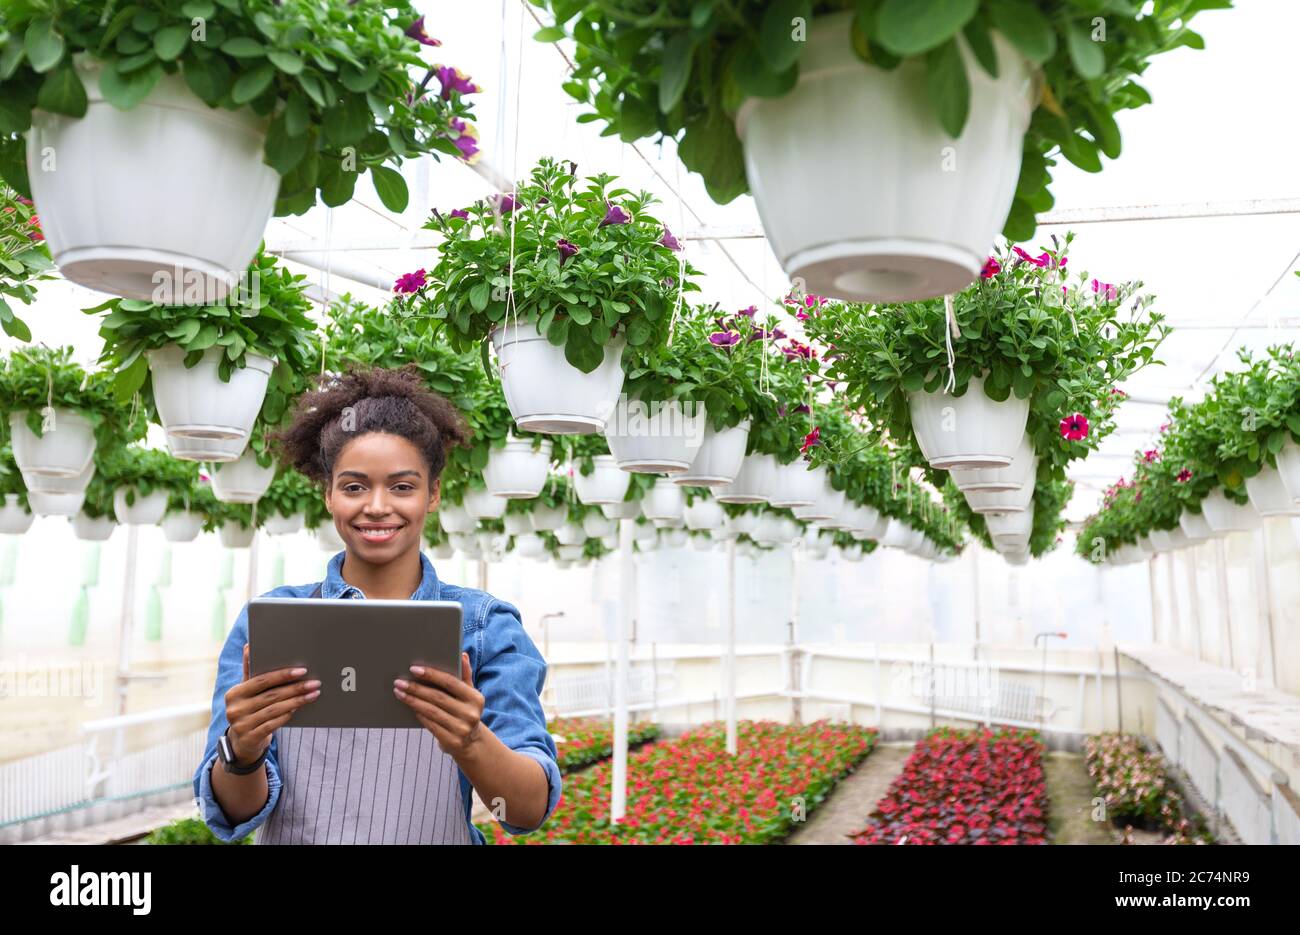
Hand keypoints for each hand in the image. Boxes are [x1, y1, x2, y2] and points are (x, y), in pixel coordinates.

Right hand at [223, 644, 320, 765]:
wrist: (241, 741)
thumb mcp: (246, 691)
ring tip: (313, 694)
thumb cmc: (248, 708)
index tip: (302, 670)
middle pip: (271, 695)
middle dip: (296, 688)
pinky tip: (299, 708)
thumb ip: (250, 670)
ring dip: (297, 701)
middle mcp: (235, 709)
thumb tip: (249, 645)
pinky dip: (287, 715)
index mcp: (234, 693)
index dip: (282, 675)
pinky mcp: (250, 738)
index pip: (261, 680)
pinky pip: (273, 724)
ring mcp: (241, 725)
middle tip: (315, 683)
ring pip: (275, 709)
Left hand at [394, 653, 484, 758]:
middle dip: (416, 688)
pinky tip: (409, 706)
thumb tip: (462, 654)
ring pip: (431, 711)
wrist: (471, 742)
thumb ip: (465, 674)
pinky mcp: (451, 741)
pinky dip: (418, 714)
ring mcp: (461, 729)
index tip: (414, 669)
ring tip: (399, 692)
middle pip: (438, 697)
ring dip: (412, 701)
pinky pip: (430, 724)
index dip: (432, 675)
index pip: (451, 682)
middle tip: (399, 681)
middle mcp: (470, 714)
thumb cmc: (465, 711)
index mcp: (475, 698)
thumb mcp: (469, 694)